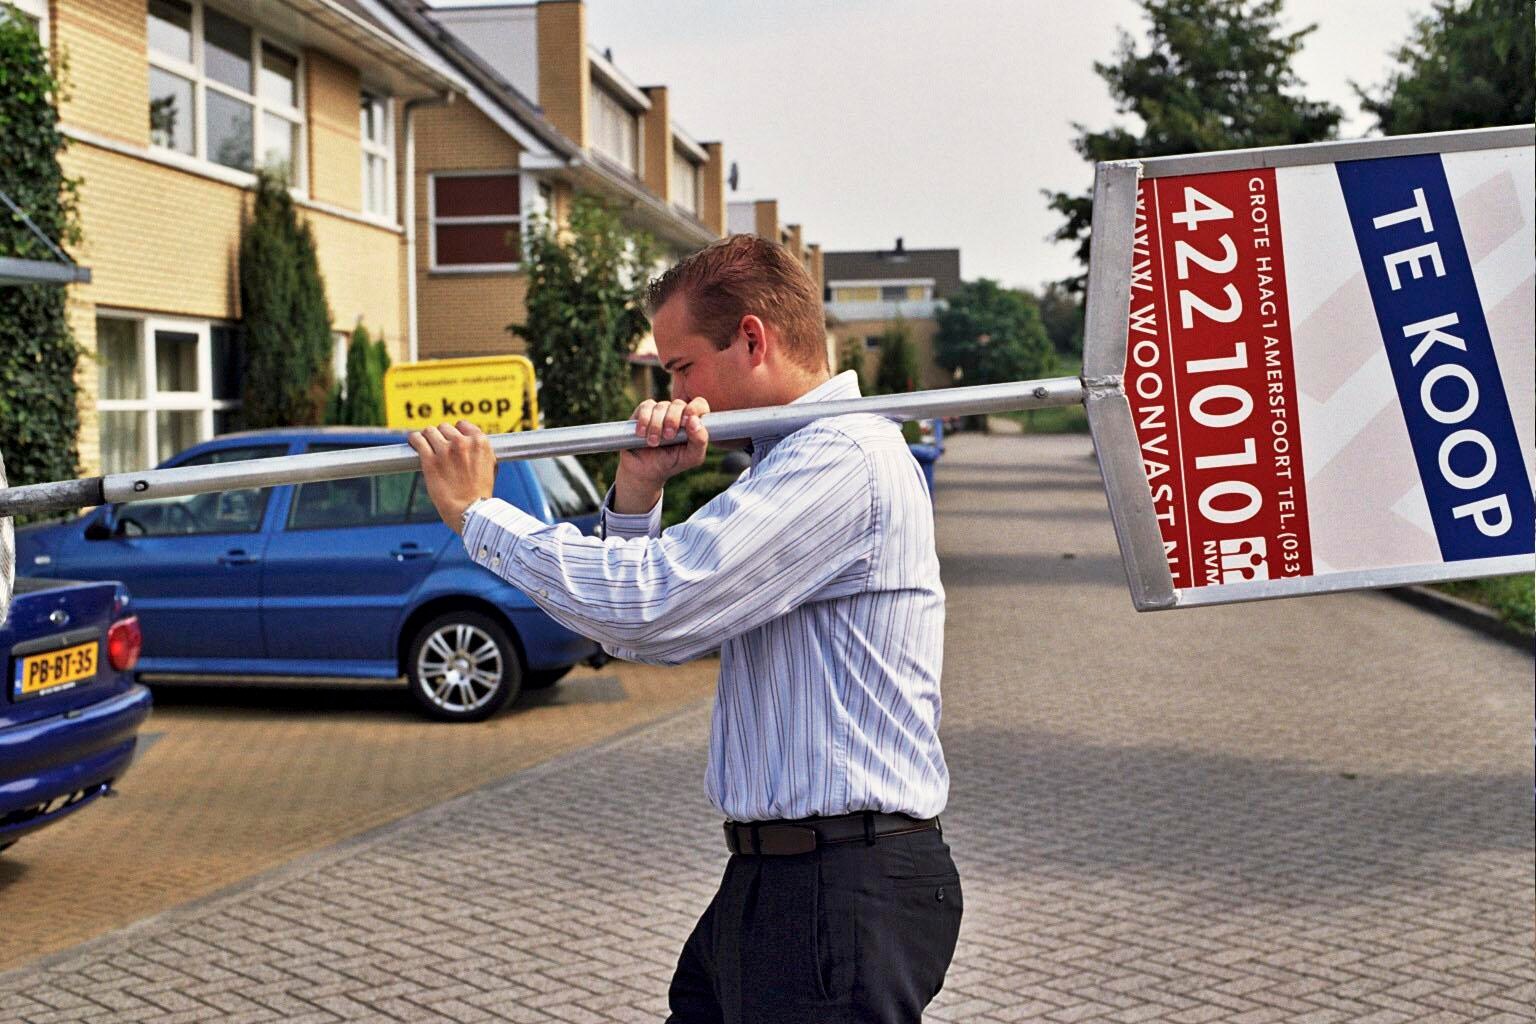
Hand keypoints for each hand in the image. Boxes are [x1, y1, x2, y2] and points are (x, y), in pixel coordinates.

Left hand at [407, 420, 497, 533]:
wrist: (470, 511)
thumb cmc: (480, 493)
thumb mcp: (491, 466)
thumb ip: (481, 451)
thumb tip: (473, 442)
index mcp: (480, 442)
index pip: (462, 425)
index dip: (455, 433)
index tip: (450, 440)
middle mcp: (463, 442)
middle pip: (444, 428)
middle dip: (441, 437)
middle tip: (438, 448)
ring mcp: (445, 451)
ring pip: (430, 431)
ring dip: (427, 437)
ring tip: (425, 445)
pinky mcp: (430, 461)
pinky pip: (417, 440)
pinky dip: (414, 439)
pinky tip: (413, 442)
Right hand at [613, 397, 709, 513]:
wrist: (644, 472)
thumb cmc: (671, 463)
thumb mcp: (691, 457)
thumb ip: (700, 440)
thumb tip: (694, 420)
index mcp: (692, 422)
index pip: (699, 404)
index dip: (695, 409)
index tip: (687, 421)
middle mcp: (677, 414)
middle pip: (679, 404)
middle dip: (673, 420)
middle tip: (668, 436)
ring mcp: (660, 412)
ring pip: (661, 406)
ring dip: (657, 425)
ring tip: (653, 442)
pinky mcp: (643, 412)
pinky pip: (646, 407)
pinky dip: (645, 420)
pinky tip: (642, 434)